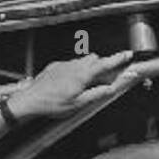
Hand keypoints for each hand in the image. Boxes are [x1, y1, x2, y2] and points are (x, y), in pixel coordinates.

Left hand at [7, 51, 138, 118]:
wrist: (31, 99)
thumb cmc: (52, 104)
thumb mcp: (78, 104)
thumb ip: (96, 94)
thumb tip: (110, 89)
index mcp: (82, 75)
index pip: (105, 64)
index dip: (118, 59)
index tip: (127, 54)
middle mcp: (74, 66)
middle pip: (94, 59)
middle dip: (102, 65)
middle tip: (105, 76)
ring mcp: (63, 64)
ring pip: (82, 61)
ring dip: (88, 68)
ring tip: (85, 83)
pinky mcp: (55, 66)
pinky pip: (70, 64)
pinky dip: (75, 70)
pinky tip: (69, 84)